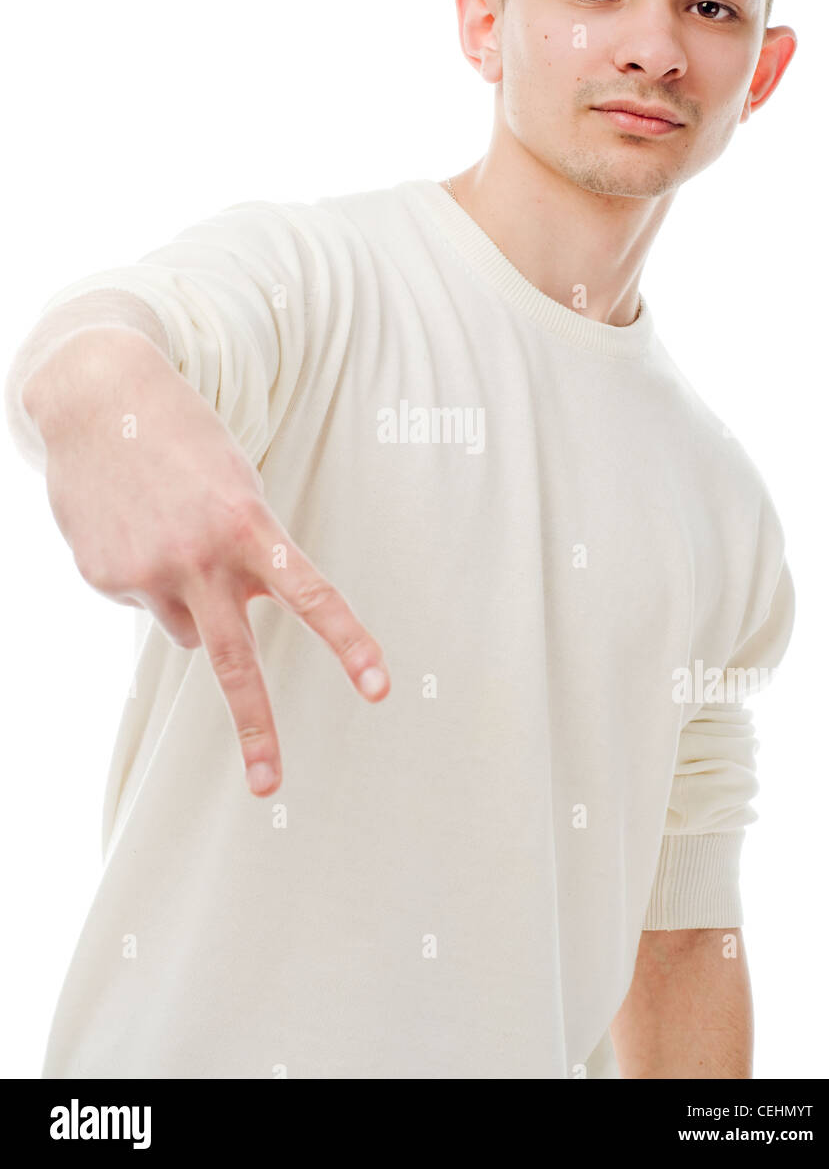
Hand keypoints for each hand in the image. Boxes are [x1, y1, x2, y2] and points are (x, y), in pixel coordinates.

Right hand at [26, 327, 389, 796]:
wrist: (97, 397)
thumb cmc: (185, 440)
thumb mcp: (235, 485)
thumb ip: (247, 557)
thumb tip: (231, 628)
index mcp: (247, 524)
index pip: (310, 595)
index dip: (347, 644)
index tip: (379, 690)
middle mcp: (198, 554)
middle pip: (235, 659)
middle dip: (255, 726)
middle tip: (269, 783)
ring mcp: (146, 570)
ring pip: (189, 630)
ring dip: (194, 605)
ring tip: (173, 536)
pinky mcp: (104, 578)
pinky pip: (145, 604)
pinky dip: (148, 579)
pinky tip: (133, 529)